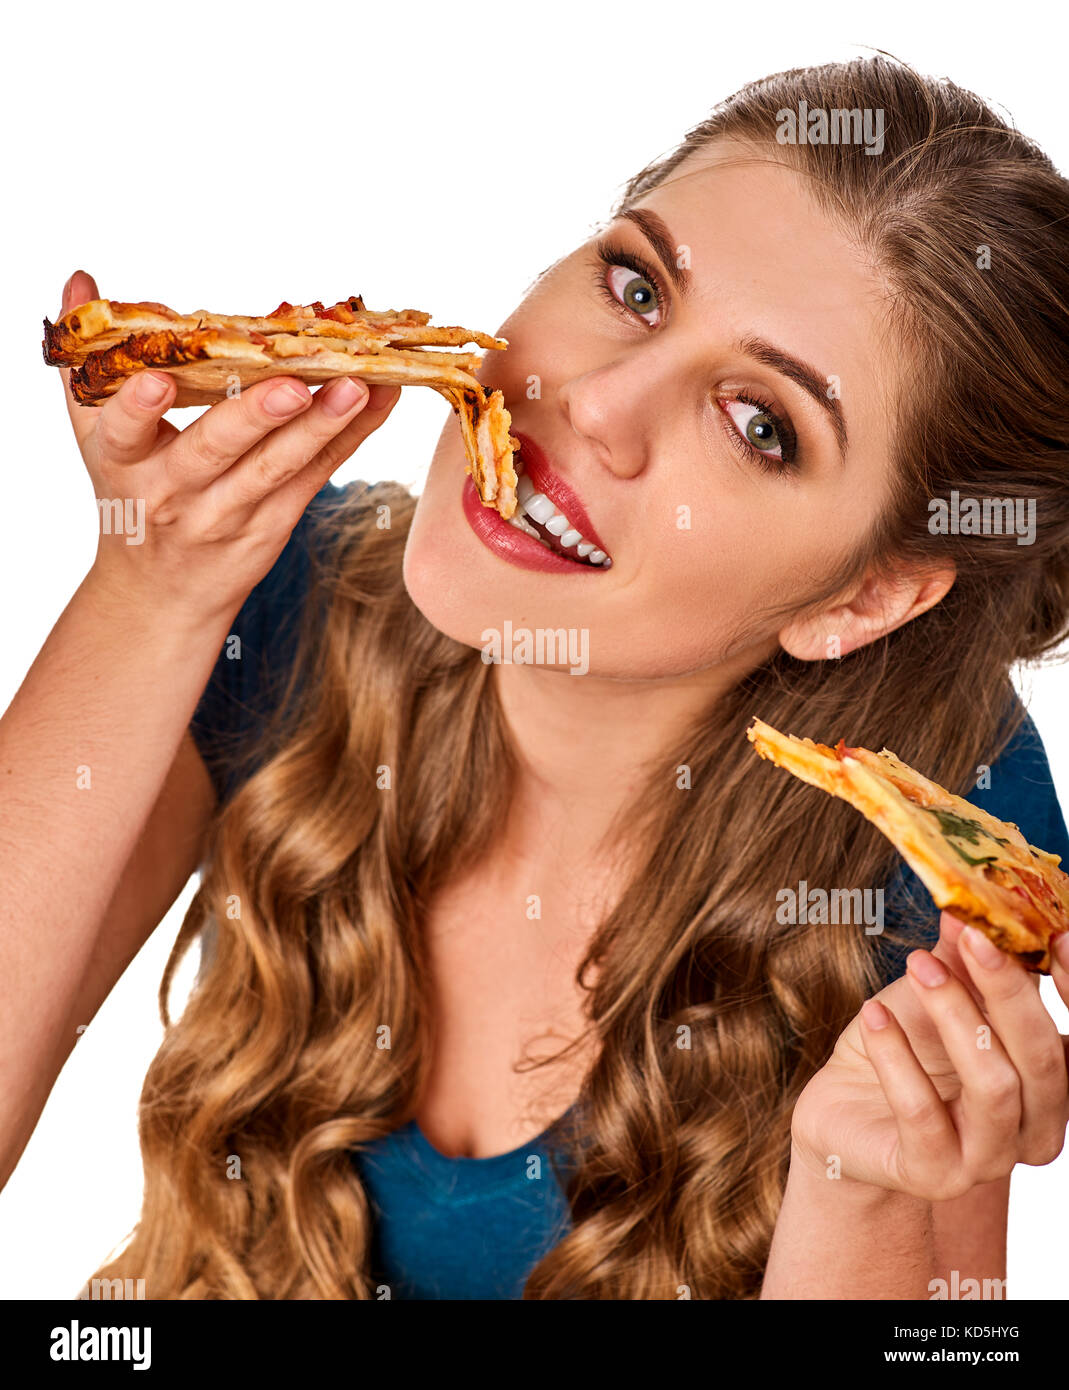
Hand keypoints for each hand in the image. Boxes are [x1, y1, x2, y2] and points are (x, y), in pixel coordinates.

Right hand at [57, 270, 401, 621]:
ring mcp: (229, 514)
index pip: (124, 432)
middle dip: (254, 416)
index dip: (137, 408)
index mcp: (124, 464)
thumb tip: (79, 282)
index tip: (155, 380)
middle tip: (292, 384)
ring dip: (321, 425)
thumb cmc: (131, 499)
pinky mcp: (273, 524)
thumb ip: (89, 364)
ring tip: (355, 387)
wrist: (161, 595)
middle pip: (215, 450)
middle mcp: (175, 493)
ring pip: (277, 467)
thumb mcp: (97, 441)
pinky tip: (377, 400)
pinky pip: (314, 476)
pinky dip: (349, 437)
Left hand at [790, 910, 1068, 1199]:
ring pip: (994, 1086)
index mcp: (1051, 1081)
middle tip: (970, 937)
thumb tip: (968, 901)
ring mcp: (987, 1158)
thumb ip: (963, 954)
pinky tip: (873, 1013)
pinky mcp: (931, 1173)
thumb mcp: (941, 991)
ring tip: (916, 964)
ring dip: (955, 1015)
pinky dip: (898, 1056)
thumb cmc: (910, 1045)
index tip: (1054, 936)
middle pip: (1044, 1059)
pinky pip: (922, 1114)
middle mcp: (1034, 1126)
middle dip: (1008, 991)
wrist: (848, 1106)